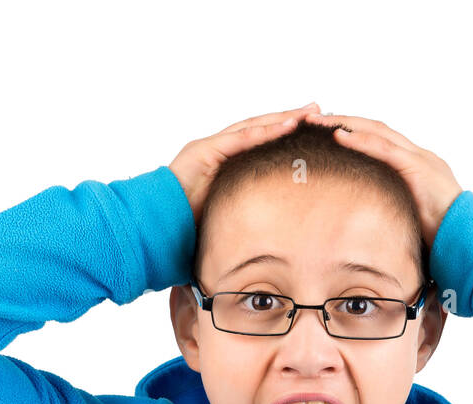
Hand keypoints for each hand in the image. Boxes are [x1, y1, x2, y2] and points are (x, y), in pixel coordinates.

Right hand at [169, 102, 321, 225]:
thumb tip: (266, 224)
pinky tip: (286, 126)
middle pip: (259, 127)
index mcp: (222, 161)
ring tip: (308, 114)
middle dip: (289, 118)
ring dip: (282, 119)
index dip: (282, 133)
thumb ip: (241, 208)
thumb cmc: (184, 222)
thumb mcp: (222, 213)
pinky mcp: (205, 151)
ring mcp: (211, 147)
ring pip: (253, 126)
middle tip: (317, 110)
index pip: (257, 141)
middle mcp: (218, 148)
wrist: (155, 220)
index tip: (308, 128)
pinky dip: (264, 132)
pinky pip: (239, 139)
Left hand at [301, 112, 462, 248]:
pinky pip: (384, 148)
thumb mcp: (410, 216)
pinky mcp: (417, 167)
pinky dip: (360, 140)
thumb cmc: (441, 233)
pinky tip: (339, 135)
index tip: (327, 130)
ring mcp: (418, 158)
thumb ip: (394, 207)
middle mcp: (417, 155)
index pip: (380, 140)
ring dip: (345, 124)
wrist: (466, 235)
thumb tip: (371, 218)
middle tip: (314, 118)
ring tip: (318, 121)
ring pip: (376, 131)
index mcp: (416, 164)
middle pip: (375, 129)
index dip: (354, 132)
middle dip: (344, 121)